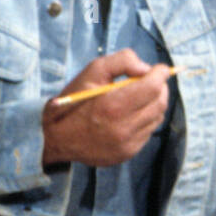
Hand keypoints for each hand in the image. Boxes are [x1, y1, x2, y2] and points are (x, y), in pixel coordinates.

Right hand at [41, 49, 171, 166]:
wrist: (55, 138)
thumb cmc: (74, 100)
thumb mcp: (92, 71)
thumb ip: (123, 61)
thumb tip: (146, 69)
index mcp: (113, 105)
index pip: (153, 87)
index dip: (160, 74)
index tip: (159, 68)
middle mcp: (123, 128)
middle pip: (160, 102)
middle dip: (160, 87)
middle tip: (150, 80)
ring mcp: (127, 144)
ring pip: (157, 117)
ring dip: (153, 103)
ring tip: (138, 97)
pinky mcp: (128, 153)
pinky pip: (148, 132)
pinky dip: (145, 119)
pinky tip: (130, 114)